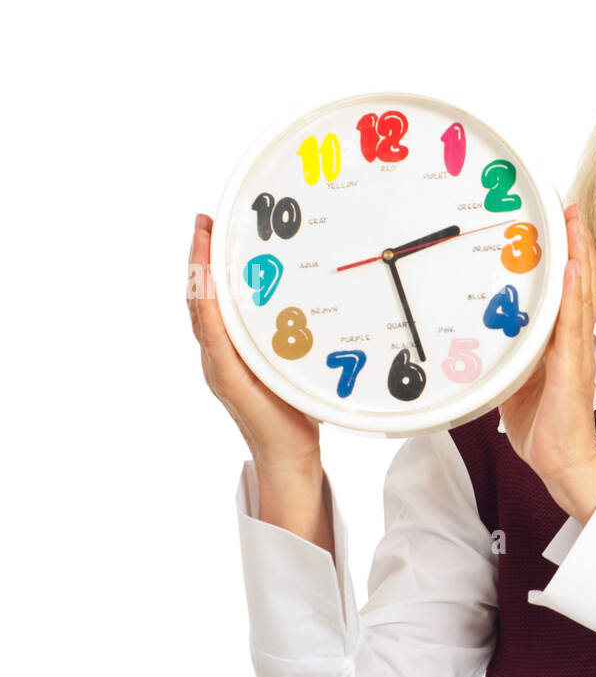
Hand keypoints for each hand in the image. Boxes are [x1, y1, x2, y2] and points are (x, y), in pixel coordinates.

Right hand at [187, 213, 321, 471]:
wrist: (290, 455)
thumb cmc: (296, 412)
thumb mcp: (295, 363)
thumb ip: (292, 337)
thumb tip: (316, 303)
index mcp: (231, 351)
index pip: (213, 300)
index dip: (208, 265)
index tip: (212, 229)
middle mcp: (218, 356)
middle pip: (200, 299)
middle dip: (199, 258)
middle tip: (204, 221)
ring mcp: (219, 367)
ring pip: (201, 312)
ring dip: (200, 274)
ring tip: (202, 239)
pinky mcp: (227, 379)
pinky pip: (214, 337)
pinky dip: (209, 309)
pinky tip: (208, 285)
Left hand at [499, 204, 595, 523]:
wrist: (562, 464)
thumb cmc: (543, 429)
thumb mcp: (513, 386)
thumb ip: (505, 360)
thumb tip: (482, 344)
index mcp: (560, 346)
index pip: (567, 293)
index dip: (568, 258)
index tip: (562, 226)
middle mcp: (572, 344)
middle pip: (579, 284)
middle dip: (577, 245)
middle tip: (571, 209)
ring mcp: (576, 355)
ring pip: (580, 296)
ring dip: (580, 258)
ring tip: (576, 224)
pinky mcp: (573, 371)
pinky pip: (573, 328)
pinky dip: (574, 297)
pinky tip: (575, 271)